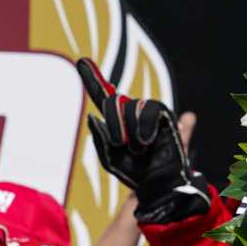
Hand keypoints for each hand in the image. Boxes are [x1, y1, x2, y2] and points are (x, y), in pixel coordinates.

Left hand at [75, 59, 207, 222]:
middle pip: (113, 100)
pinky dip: (144, 125)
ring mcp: (148, 113)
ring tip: (137, 147)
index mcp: (116, 121)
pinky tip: (145, 141)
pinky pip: (150, 109)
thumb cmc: (134, 172)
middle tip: (119, 142)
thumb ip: (99, 138)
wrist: (158, 184)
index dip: (92, 77)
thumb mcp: (109, 158)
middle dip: (114, 119)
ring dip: (129, 127)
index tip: (82, 61)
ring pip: (132, 104)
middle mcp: (131, 112)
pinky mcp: (164, 117)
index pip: (102, 94)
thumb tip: (93, 116)